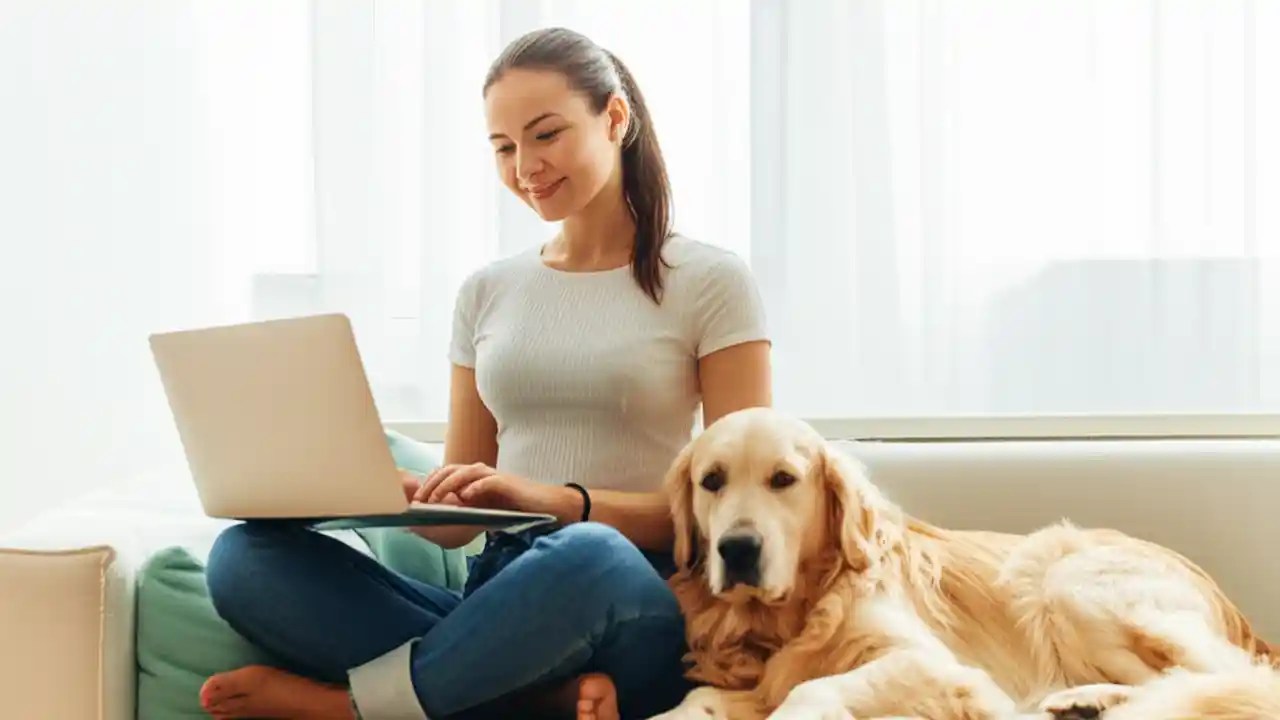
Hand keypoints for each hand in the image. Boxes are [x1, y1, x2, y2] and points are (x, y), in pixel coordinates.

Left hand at [412, 463, 577, 518]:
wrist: (542, 508)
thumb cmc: (511, 510)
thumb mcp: (481, 513)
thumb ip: (462, 513)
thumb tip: (435, 522)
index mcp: (472, 479)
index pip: (444, 473)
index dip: (428, 484)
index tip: (415, 500)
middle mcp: (480, 474)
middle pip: (450, 470)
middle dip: (432, 484)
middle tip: (421, 500)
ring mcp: (493, 476)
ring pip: (465, 472)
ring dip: (447, 484)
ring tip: (436, 498)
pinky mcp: (506, 483)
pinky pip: (487, 481)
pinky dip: (475, 487)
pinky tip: (465, 497)